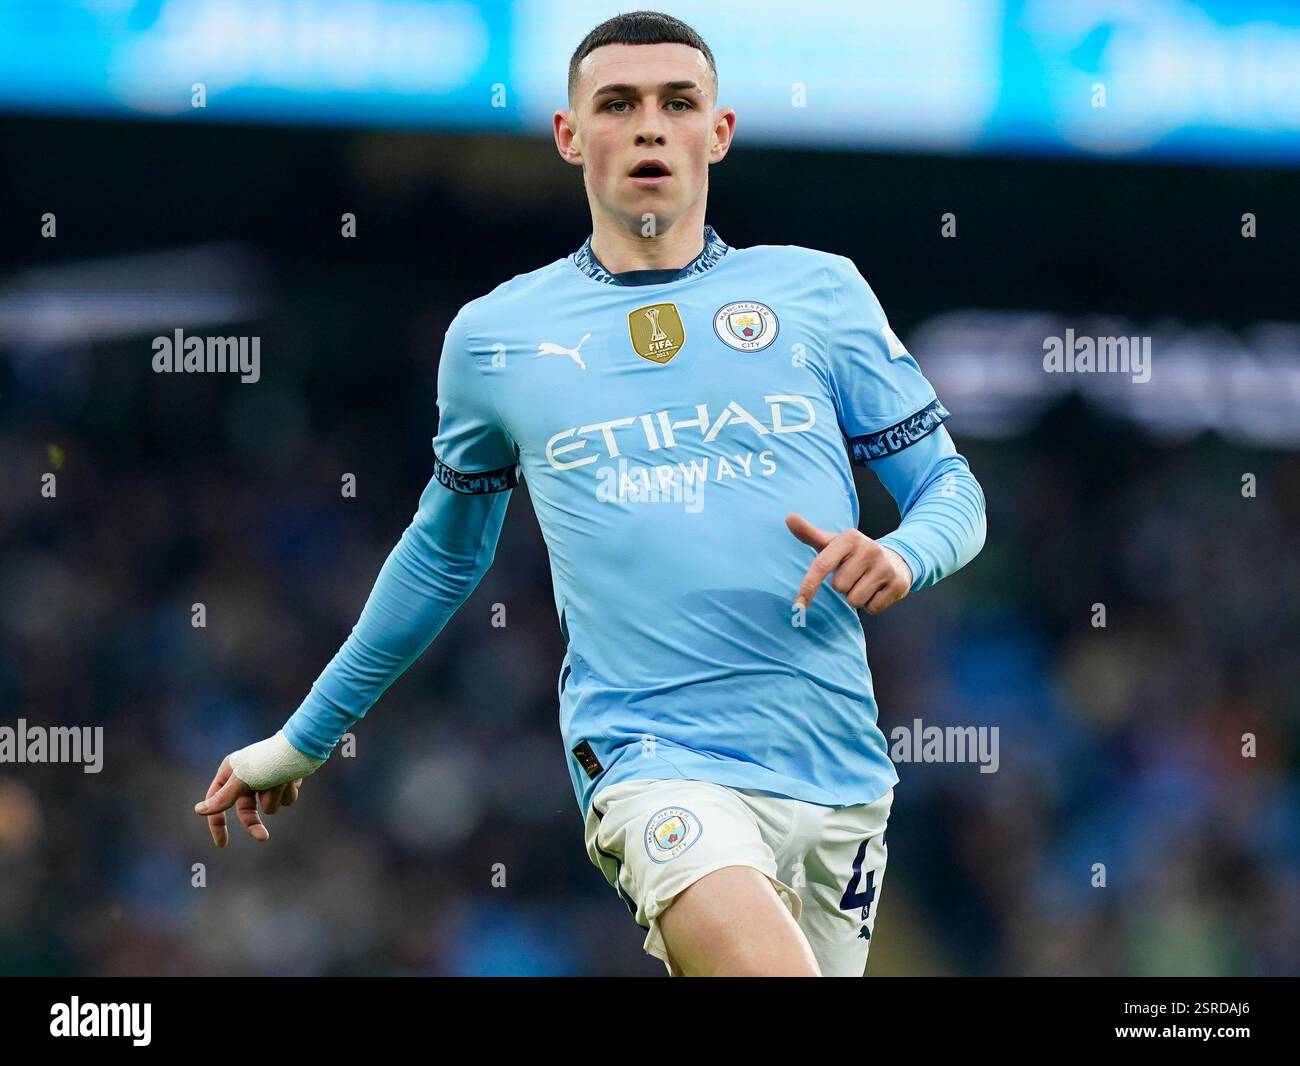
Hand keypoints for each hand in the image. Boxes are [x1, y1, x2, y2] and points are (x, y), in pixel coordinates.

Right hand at [193, 754, 303, 846]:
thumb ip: (222, 798)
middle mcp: (247, 776)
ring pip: (268, 805)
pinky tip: (293, 779)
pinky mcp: (284, 780)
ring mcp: (267, 779)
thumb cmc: (269, 761)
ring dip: (274, 797)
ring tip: (281, 780)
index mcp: (231, 772)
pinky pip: (285, 799)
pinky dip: (288, 792)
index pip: (216, 802)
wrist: (303, 747)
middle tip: (263, 837)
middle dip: (254, 824)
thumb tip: (199, 810)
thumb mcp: (243, 781)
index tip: (223, 844)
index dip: (217, 824)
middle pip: (245, 810)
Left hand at [786, 512, 912, 614]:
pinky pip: (872, 608)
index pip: (822, 565)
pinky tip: (877, 590)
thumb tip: (788, 517)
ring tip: (864, 583)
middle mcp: (870, 549)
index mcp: (850, 537)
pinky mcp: (899, 584)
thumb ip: (809, 533)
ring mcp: (886, 566)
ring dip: (856, 598)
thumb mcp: (833, 543)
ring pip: (855, 600)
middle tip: (853, 576)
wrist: (896, 559)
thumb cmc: (854, 554)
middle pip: (839, 587)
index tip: (798, 605)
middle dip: (843, 587)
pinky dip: (871, 604)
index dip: (808, 587)